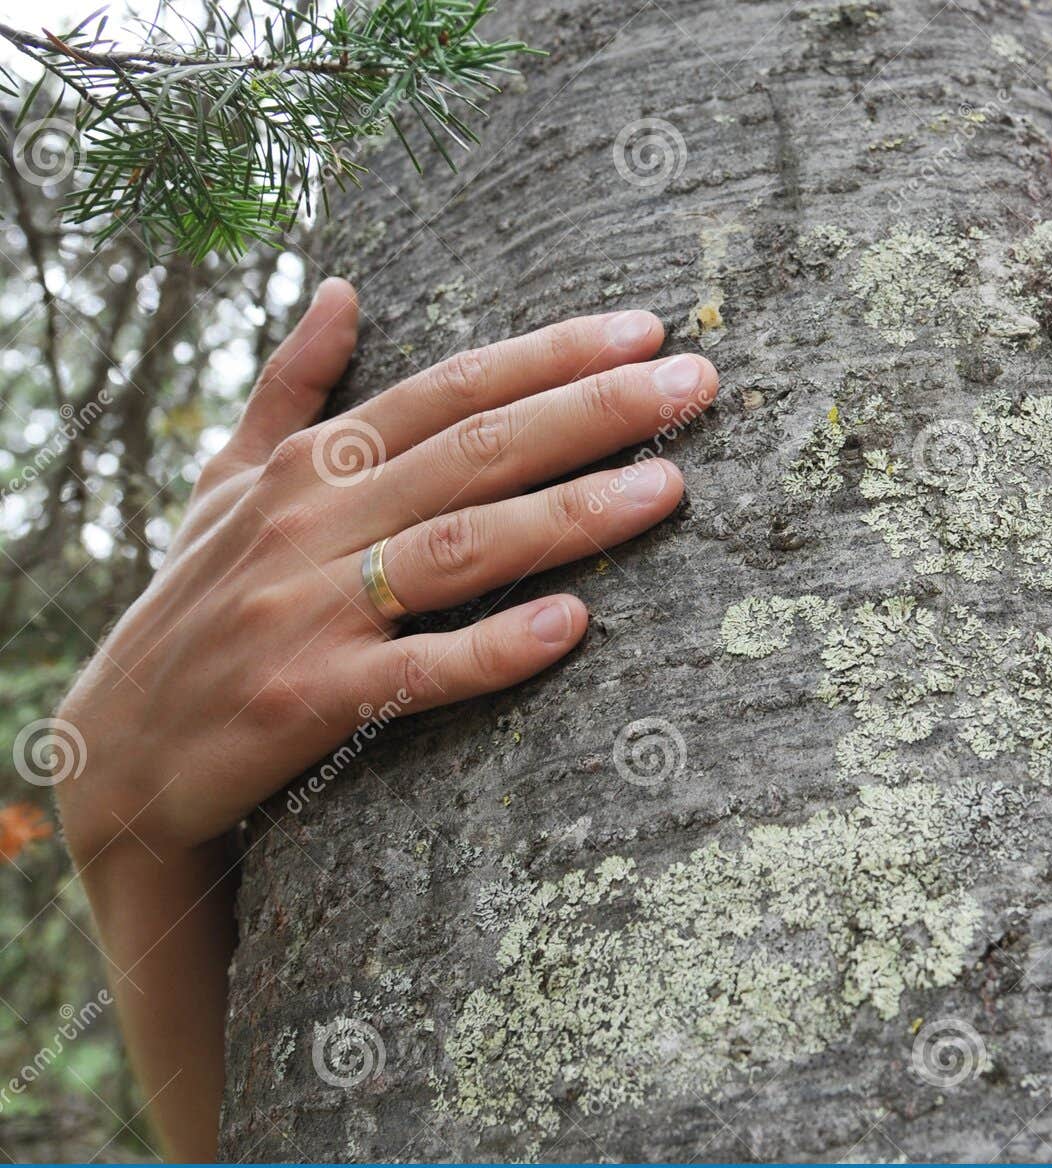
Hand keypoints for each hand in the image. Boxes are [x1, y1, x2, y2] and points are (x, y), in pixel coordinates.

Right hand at [55, 280, 715, 861]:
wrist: (116, 756)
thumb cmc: (195, 606)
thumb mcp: (225, 484)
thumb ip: (291, 388)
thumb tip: (343, 290)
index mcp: (310, 464)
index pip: (450, 388)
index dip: (551, 354)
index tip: (647, 331)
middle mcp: (312, 520)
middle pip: (477, 450)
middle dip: (594, 411)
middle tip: (697, 385)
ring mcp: (310, 610)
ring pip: (463, 545)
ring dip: (571, 513)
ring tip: (668, 488)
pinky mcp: (308, 702)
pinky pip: (419, 671)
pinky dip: (496, 648)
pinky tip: (574, 626)